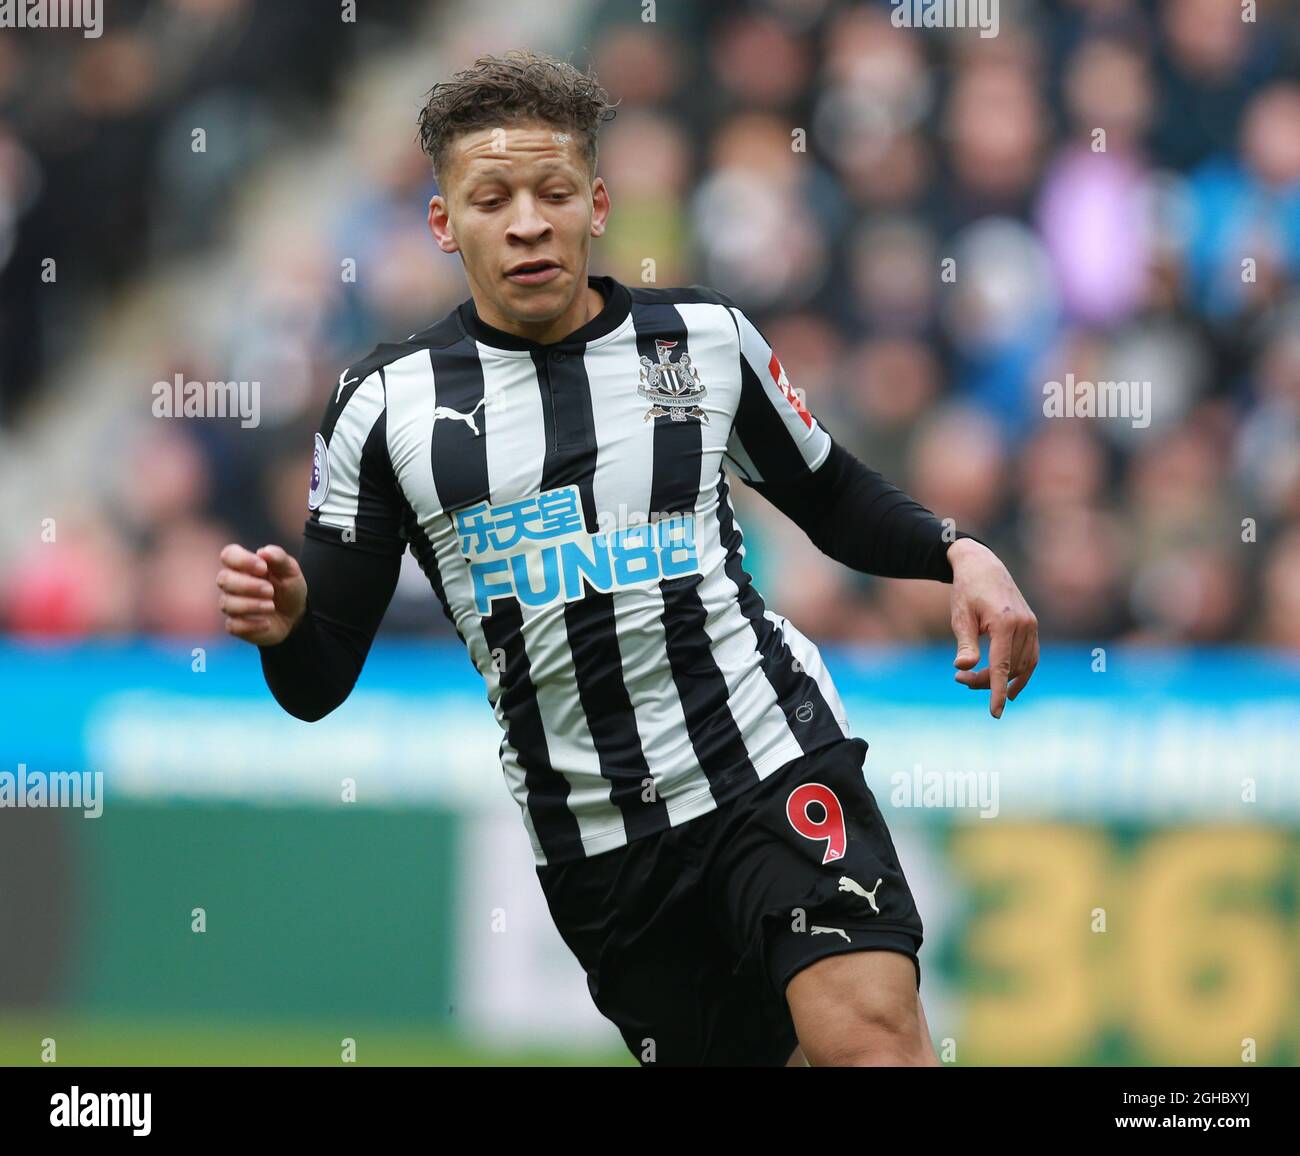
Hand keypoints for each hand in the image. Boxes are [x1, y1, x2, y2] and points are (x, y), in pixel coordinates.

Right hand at [216, 543, 307, 645]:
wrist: (296, 615)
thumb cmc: (288, 588)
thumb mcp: (291, 571)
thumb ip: (279, 558)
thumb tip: (263, 552)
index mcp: (244, 566)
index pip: (228, 554)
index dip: (242, 560)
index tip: (263, 568)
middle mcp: (233, 584)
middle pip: (223, 579)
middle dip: (248, 585)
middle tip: (270, 591)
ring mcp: (232, 605)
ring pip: (227, 604)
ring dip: (251, 605)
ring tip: (271, 606)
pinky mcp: (236, 625)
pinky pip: (233, 625)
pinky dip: (251, 624)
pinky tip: (266, 623)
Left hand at [947, 538, 1037, 717]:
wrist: (983, 567)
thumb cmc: (967, 592)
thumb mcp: (960, 617)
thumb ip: (965, 643)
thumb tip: (963, 666)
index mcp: (1004, 623)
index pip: (1002, 666)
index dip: (998, 691)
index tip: (996, 713)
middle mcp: (1023, 625)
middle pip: (1009, 667)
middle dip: (986, 681)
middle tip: (959, 679)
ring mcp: (1031, 626)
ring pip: (1021, 665)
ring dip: (1000, 678)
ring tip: (972, 677)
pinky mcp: (1032, 626)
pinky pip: (1031, 657)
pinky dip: (1021, 673)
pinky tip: (1009, 688)